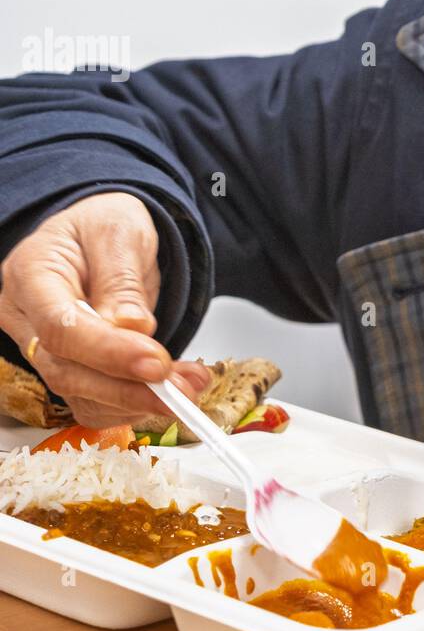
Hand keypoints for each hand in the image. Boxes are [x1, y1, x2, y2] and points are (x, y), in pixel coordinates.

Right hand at [0, 192, 209, 425]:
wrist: (102, 238)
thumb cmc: (103, 226)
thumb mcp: (120, 231)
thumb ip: (123, 280)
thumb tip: (134, 327)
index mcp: (30, 275)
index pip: (59, 328)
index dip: (107, 352)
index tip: (155, 363)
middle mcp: (26, 319)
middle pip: (66, 371)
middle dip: (128, 387)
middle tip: (181, 389)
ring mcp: (43, 349)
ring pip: (82, 394)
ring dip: (140, 400)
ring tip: (190, 385)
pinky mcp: (70, 370)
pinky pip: (96, 402)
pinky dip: (136, 403)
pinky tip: (173, 389)